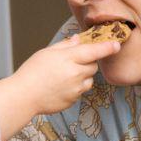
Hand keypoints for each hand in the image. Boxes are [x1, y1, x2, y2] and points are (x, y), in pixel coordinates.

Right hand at [0, 35, 119, 137]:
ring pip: (89, 79)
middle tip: (71, 62)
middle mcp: (75, 74)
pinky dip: (75, 87)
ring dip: (82, 76)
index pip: (94, 51)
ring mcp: (76, 89)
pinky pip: (81, 91)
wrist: (23, 96)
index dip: (107, 47)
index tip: (117, 44)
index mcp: (68, 58)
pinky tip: (59, 87)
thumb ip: (65, 46)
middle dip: (87, 62)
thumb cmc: (32, 72)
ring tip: (63, 77)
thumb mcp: (46, 53)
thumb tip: (78, 40)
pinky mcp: (73, 100)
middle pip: (93, 65)